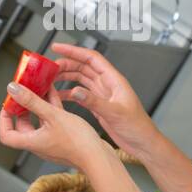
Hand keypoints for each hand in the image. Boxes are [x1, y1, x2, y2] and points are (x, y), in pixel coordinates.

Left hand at [0, 80, 107, 170]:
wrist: (99, 157)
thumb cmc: (78, 142)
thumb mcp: (52, 116)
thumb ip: (32, 101)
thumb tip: (13, 89)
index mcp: (32, 142)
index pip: (6, 135)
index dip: (4, 119)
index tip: (8, 104)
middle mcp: (39, 143)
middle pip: (22, 125)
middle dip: (23, 107)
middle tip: (25, 91)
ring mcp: (51, 141)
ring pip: (39, 121)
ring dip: (38, 105)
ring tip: (40, 87)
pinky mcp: (63, 138)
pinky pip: (52, 122)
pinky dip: (51, 108)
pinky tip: (55, 93)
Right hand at [50, 42, 157, 156]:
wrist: (142, 143)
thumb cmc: (137, 127)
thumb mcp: (115, 113)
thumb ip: (94, 102)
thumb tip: (75, 91)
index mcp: (114, 80)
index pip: (91, 58)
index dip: (74, 51)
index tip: (58, 48)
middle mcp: (107, 84)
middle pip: (83, 67)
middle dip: (66, 64)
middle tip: (49, 68)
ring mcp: (102, 95)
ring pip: (80, 79)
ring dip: (66, 77)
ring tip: (50, 79)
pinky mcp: (99, 106)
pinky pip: (80, 95)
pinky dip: (69, 93)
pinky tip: (58, 96)